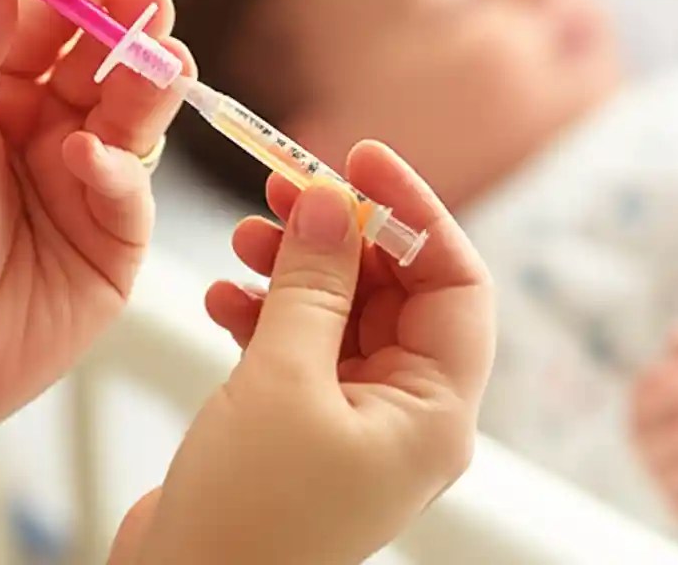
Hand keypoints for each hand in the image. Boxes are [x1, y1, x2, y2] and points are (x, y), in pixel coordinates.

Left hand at [0, 0, 192, 436]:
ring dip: (149, 86)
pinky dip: (118, 172)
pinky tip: (90, 160)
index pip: (44, 26)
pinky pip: (132, 191)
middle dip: (129, 30)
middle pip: (104, 64)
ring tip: (164, 59)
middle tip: (147, 1)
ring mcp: (89, 184)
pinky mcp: (118, 240)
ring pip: (136, 118)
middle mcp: (50, 132)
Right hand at [109, 142, 495, 564]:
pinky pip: (298, 347)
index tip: (360, 158)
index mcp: (435, 412)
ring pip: (341, 313)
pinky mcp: (302, 427)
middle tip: (285, 185)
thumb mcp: (282, 383)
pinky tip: (221, 298)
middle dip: (342, 233)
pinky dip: (263, 313)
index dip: (413, 211)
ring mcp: (353, 421)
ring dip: (296, 268)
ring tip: (244, 238)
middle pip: (395, 290)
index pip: (455, 281)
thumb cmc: (248, 519)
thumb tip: (333, 202)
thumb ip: (313, 285)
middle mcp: (406, 414)